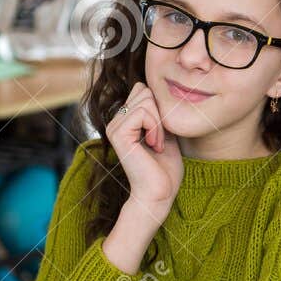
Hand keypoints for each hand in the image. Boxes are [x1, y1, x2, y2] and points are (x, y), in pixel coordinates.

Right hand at [106, 82, 182, 215]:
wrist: (160, 194)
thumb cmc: (165, 169)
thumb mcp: (165, 133)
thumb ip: (158, 113)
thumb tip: (154, 87)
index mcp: (125, 120)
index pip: (143, 90)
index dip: (160, 108)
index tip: (162, 134)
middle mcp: (116, 121)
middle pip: (145, 92)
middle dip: (161, 115)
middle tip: (160, 140)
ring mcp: (114, 127)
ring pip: (146, 100)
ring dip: (160, 125)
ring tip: (157, 145)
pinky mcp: (118, 134)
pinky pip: (143, 113)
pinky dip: (156, 128)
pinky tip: (154, 146)